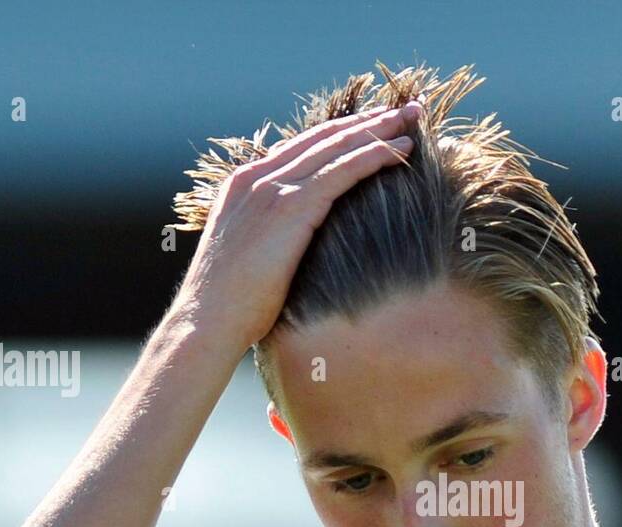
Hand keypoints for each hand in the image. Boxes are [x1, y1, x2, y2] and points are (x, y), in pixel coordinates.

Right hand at [168, 100, 421, 354]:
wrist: (208, 320)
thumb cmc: (232, 307)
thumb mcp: (250, 259)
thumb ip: (272, 238)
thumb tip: (299, 252)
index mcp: (244, 185)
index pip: (302, 147)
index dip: (342, 133)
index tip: (374, 125)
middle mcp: (257, 177)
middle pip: (323, 137)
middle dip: (368, 121)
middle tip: (406, 110)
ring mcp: (272, 188)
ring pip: (336, 147)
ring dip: (379, 131)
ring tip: (413, 121)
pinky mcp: (290, 206)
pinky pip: (342, 171)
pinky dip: (374, 156)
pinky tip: (401, 151)